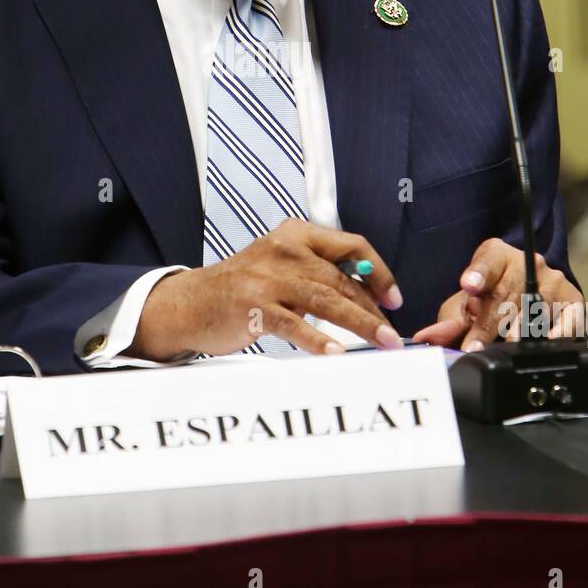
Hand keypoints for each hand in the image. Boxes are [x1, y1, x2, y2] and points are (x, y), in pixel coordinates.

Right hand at [131, 220, 403, 360]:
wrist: (192, 302)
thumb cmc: (245, 288)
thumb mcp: (282, 265)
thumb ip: (318, 272)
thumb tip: (369, 296)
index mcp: (296, 234)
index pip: (351, 246)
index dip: (379, 272)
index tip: (395, 299)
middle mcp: (284, 249)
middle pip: (341, 279)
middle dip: (373, 309)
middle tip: (393, 335)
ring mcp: (267, 277)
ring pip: (326, 300)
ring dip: (360, 324)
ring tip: (382, 342)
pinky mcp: (253, 305)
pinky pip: (294, 324)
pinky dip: (318, 340)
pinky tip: (337, 353)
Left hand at [411, 237, 584, 351]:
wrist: (530, 295)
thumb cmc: (491, 300)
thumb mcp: (465, 305)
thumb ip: (449, 321)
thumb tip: (429, 337)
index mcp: (496, 255)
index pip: (486, 262)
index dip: (477, 275)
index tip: (469, 286)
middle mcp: (527, 262)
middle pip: (507, 293)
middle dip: (489, 322)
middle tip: (476, 343)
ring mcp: (553, 280)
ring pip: (536, 306)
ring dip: (521, 329)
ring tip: (509, 344)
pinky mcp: (574, 301)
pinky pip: (569, 318)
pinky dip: (559, 332)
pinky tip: (548, 341)